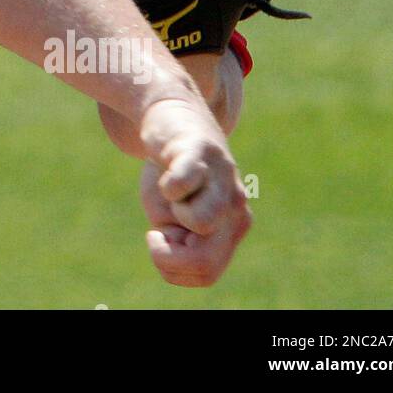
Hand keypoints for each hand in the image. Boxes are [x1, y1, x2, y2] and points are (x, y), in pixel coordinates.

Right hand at [137, 98, 251, 286]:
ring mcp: (221, 177)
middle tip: (156, 230)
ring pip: (203, 223)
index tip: (163, 240)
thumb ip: (184, 245)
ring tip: (170, 197)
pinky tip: (167, 171)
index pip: (206, 273)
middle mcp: (236, 205)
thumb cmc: (172, 174)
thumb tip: (183, 254)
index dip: (172, 267)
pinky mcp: (199, 152)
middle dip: (166, 255)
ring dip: (173, 215)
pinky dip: (167, 184)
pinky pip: (183, 183)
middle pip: (204, 260)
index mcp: (233, 226)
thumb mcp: (173, 219)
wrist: (170, 119)